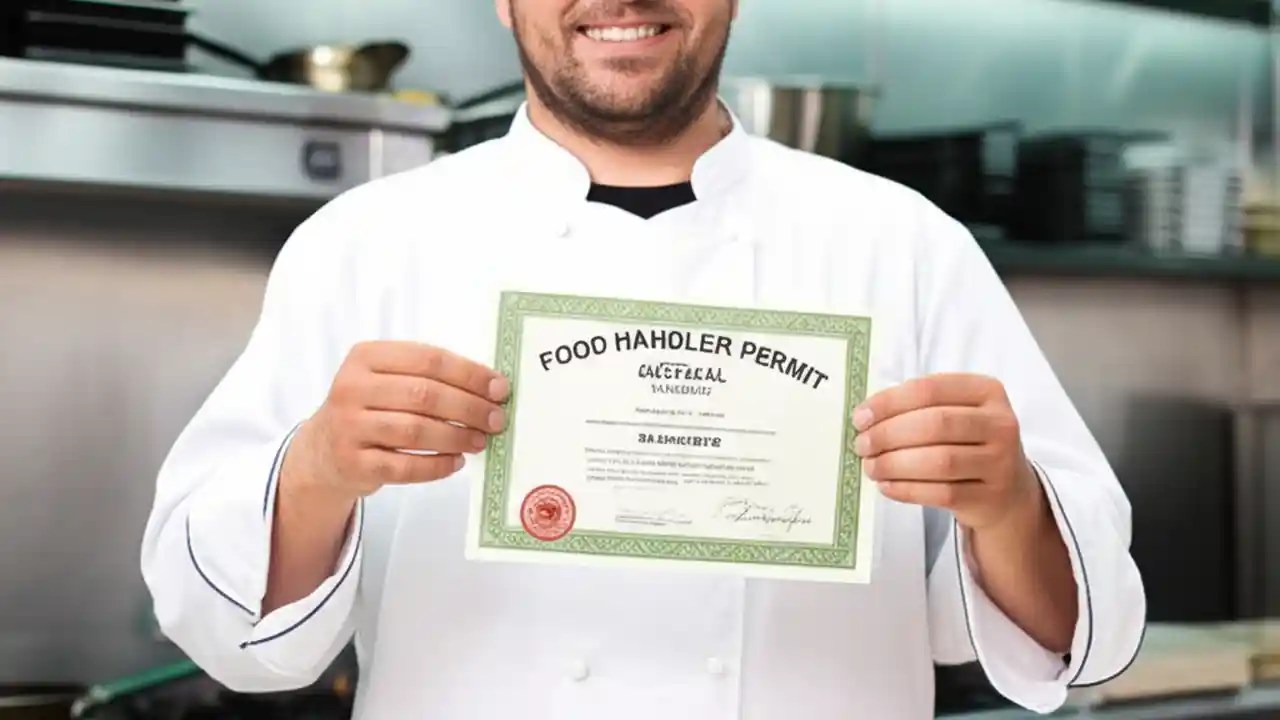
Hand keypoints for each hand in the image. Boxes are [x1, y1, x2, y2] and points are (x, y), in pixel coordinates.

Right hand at [287, 341, 509, 500]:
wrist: (324, 451)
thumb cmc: (370, 408)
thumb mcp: (387, 379)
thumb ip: (429, 377)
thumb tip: (490, 388)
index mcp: (366, 357)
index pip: (428, 359)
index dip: (469, 373)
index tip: (500, 388)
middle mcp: (352, 388)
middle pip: (424, 395)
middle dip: (469, 408)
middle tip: (496, 419)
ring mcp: (349, 427)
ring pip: (415, 431)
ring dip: (456, 437)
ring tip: (479, 441)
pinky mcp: (353, 463)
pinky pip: (405, 466)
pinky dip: (437, 465)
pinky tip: (456, 462)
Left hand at [853, 373, 1040, 531]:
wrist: (1007, 490)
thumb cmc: (968, 443)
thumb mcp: (956, 413)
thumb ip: (917, 408)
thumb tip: (865, 417)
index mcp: (987, 391)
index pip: (930, 389)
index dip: (889, 402)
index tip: (860, 417)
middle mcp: (1000, 423)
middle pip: (935, 424)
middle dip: (889, 434)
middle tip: (862, 445)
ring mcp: (1000, 462)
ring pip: (939, 461)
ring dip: (895, 464)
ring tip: (871, 467)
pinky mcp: (990, 496)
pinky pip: (942, 493)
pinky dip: (907, 489)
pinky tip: (887, 486)